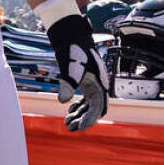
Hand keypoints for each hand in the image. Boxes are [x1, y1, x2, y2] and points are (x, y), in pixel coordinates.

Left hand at [46, 14, 108, 131]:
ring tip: (67, 123)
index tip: (80, 127)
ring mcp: (93, 84)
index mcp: (100, 83)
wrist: (71, 36)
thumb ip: (68, 84)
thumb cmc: (73, 50)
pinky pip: (85, 99)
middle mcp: (99, 85)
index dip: (90, 119)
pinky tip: (69, 112)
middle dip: (83, 120)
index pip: (99, 108)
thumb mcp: (71, 68)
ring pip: (89, 106)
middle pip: (94, 110)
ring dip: (79, 115)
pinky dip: (78, 107)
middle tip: (70, 128)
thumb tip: (63, 101)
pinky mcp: (86, 82)